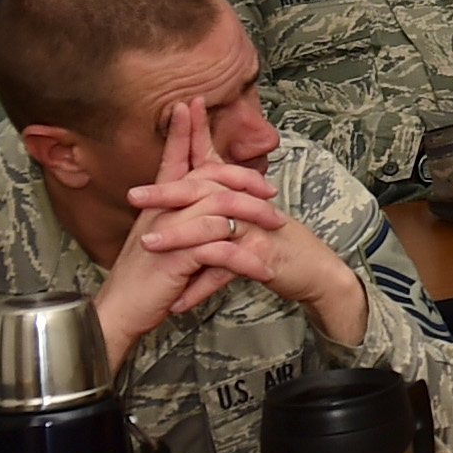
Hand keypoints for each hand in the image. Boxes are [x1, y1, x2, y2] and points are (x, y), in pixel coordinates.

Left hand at [98, 103, 357, 355]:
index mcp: (240, 193)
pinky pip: (225, 266)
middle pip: (203, 190)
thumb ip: (223, 200)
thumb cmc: (280, 244)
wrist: (317, 271)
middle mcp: (247, 204)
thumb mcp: (251, 216)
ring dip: (177, 236)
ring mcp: (255, 227)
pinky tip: (178, 300)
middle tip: (134, 196)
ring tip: (148, 244)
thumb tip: (197, 181)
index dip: (178, 156)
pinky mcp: (262, 254)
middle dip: (166, 192)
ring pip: (210, 225)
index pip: (205, 168)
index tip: (146, 152)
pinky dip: (199, 286)